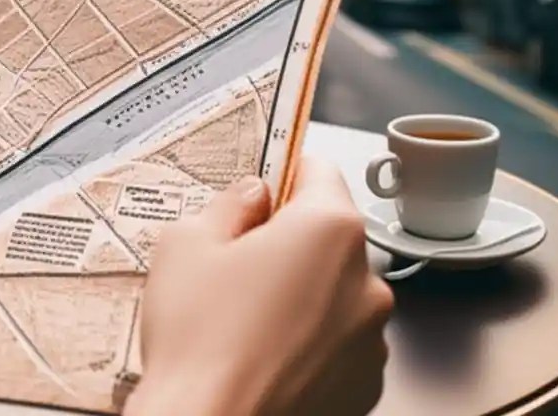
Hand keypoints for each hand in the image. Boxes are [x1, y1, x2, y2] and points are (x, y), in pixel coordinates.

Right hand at [125, 158, 392, 415]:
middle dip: (286, 242)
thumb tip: (250, 197)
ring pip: (333, 293)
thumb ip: (228, 205)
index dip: (283, 173)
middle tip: (234, 265)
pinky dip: (308, 344)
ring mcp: (371, 339)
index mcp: (328, 230)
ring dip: (300, 296)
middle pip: (327, 237)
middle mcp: (365, 281)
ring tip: (244, 321)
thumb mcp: (186, 243)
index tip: (263, 186)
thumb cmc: (197, 340)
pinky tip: (262, 355)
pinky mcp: (364, 385)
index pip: (318, 171)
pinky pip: (338, 345)